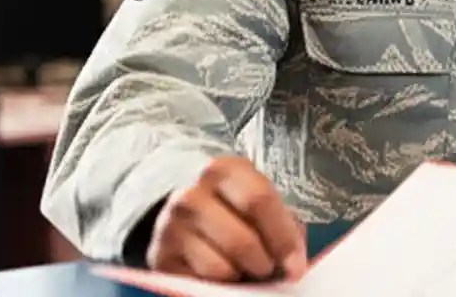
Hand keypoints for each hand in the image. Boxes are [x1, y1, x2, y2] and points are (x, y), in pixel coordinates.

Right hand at [147, 156, 306, 282]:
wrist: (181, 206)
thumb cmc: (233, 204)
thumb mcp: (257, 199)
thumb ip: (281, 223)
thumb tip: (294, 262)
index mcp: (225, 170)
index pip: (260, 201)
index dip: (284, 238)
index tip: (296, 265)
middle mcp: (193, 193)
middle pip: (242, 240)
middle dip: (265, 264)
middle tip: (271, 269)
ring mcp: (171, 225)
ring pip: (221, 267)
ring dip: (241, 275)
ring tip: (245, 267)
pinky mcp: (160, 256)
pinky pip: (200, 282)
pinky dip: (219, 284)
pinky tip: (223, 271)